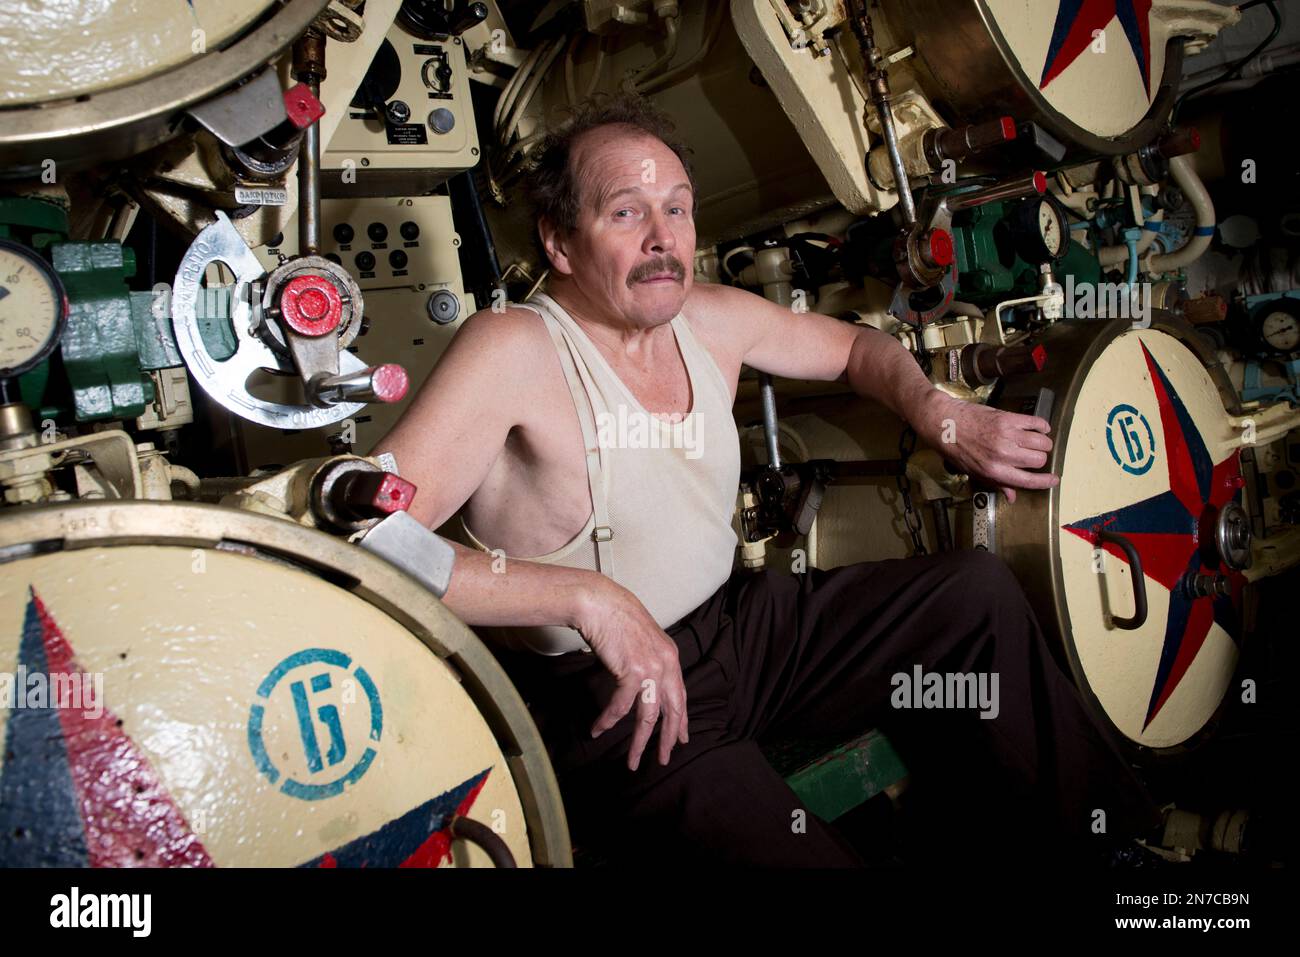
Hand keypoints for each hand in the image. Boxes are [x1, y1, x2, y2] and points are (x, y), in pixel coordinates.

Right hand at [572, 579, 688, 771]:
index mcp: (671, 657)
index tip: (680, 739)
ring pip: (648, 717)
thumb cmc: (615, 618)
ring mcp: (651, 669)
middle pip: (672, 711)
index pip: (680, 695)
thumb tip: (644, 682)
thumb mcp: (642, 640)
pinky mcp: (632, 672)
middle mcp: (666, 664)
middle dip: (667, 739)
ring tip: (632, 760)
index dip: (680, 720)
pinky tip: (598, 729)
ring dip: (639, 742)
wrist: (601, 604)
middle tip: (662, 759)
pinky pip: (620, 707)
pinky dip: (608, 721)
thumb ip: (649, 661)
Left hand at [922, 392, 1059, 503]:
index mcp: (994, 471)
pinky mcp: (1008, 418)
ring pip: (1042, 442)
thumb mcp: (973, 472)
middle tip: (1035, 456)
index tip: (1054, 480)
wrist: (944, 423)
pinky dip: (1042, 426)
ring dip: (1044, 444)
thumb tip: (1012, 496)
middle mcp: (1003, 455)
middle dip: (1041, 460)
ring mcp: (1007, 435)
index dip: (1045, 482)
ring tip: (1038, 442)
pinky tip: (1040, 428)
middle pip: (1039, 460)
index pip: (1029, 481)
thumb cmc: (956, 449)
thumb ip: (996, 483)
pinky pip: (1036, 423)